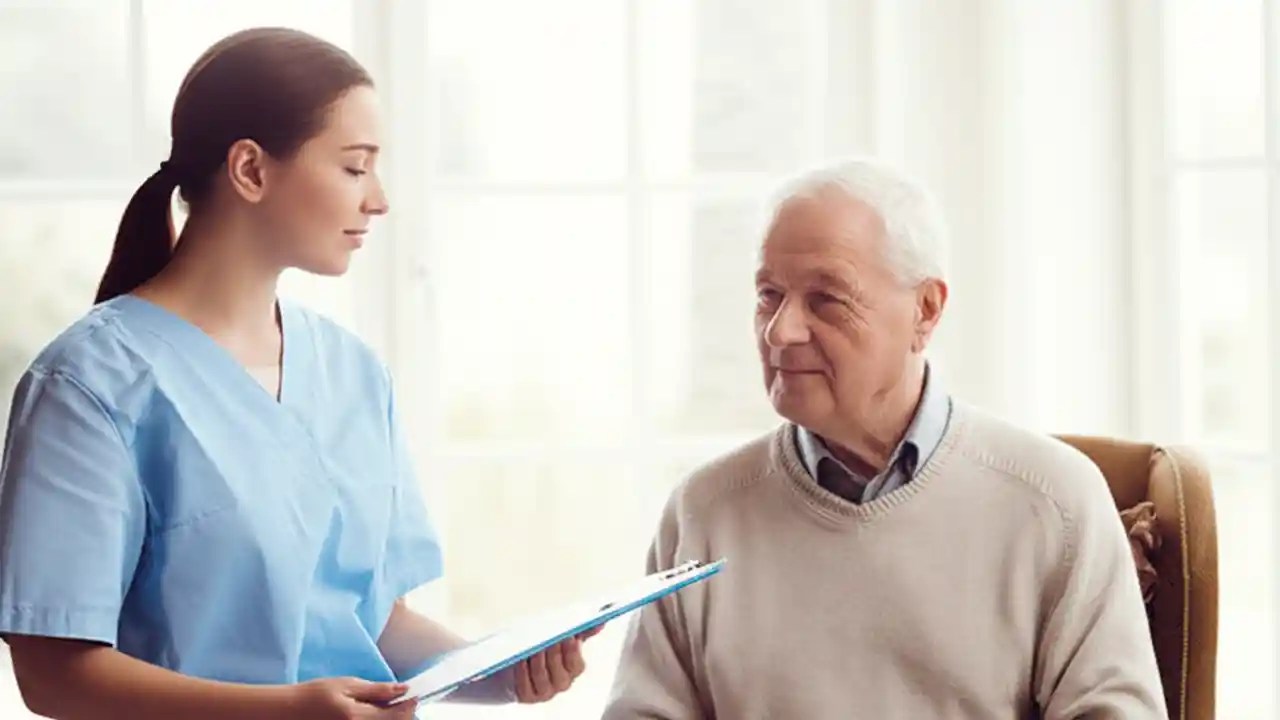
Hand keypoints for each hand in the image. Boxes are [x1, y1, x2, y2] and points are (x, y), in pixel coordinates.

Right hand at [288, 677, 417, 718]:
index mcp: (357, 717)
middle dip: (404, 715)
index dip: (409, 705)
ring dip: (392, 719)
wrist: (289, 711)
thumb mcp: (346, 685)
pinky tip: (377, 714)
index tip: (415, 696)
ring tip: (390, 707)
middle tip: (406, 702)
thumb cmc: (316, 694)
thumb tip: (403, 689)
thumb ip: (376, 690)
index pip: (395, 715)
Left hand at [515, 626, 602, 703]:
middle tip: (546, 638)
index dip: (572, 650)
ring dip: (536, 660)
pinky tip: (521, 660)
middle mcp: (562, 683)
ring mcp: (545, 691)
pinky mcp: (528, 696)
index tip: (567, 635)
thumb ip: (582, 631)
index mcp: (574, 670)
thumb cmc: (548, 652)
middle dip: (553, 652)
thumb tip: (599, 623)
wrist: (526, 666)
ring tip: (532, 647)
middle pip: (558, 670)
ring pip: (541, 677)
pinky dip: (523, 672)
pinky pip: (525, 685)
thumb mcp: (565, 640)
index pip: (576, 664)